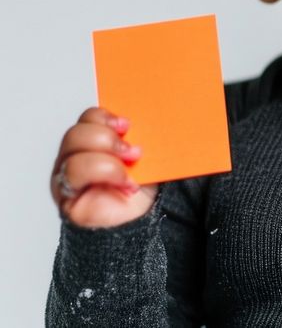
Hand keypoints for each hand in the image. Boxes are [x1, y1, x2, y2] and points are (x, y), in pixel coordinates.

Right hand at [50, 106, 157, 227]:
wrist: (140, 219)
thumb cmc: (141, 185)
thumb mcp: (145, 154)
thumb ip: (141, 137)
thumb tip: (158, 118)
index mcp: (94, 140)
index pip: (88, 118)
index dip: (105, 117)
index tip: (127, 125)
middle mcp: (74, 157)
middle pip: (75, 135)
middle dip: (107, 139)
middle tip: (133, 152)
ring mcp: (67, 178)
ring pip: (73, 158)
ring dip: (108, 163)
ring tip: (130, 172)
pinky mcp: (67, 199)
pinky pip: (76, 179)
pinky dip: (106, 177)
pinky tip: (127, 186)